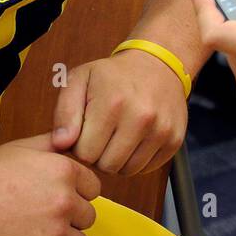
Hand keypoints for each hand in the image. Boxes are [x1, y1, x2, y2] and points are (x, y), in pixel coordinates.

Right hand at [0, 134, 99, 235]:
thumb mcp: (21, 148)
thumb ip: (53, 144)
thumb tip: (73, 141)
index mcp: (64, 171)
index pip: (93, 189)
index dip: (75, 193)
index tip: (55, 197)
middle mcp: (64, 202)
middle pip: (88, 218)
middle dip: (69, 218)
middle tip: (40, 216)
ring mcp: (52, 234)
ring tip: (34, 234)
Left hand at [51, 46, 188, 175]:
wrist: (157, 64)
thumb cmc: (113, 75)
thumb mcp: (79, 80)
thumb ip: (64, 113)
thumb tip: (61, 144)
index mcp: (112, 103)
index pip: (85, 154)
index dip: (81, 145)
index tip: (88, 129)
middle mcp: (140, 117)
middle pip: (106, 166)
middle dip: (99, 154)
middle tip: (103, 133)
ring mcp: (161, 130)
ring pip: (127, 171)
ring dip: (118, 160)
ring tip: (118, 136)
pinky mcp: (174, 140)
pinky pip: (146, 169)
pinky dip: (137, 160)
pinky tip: (135, 139)